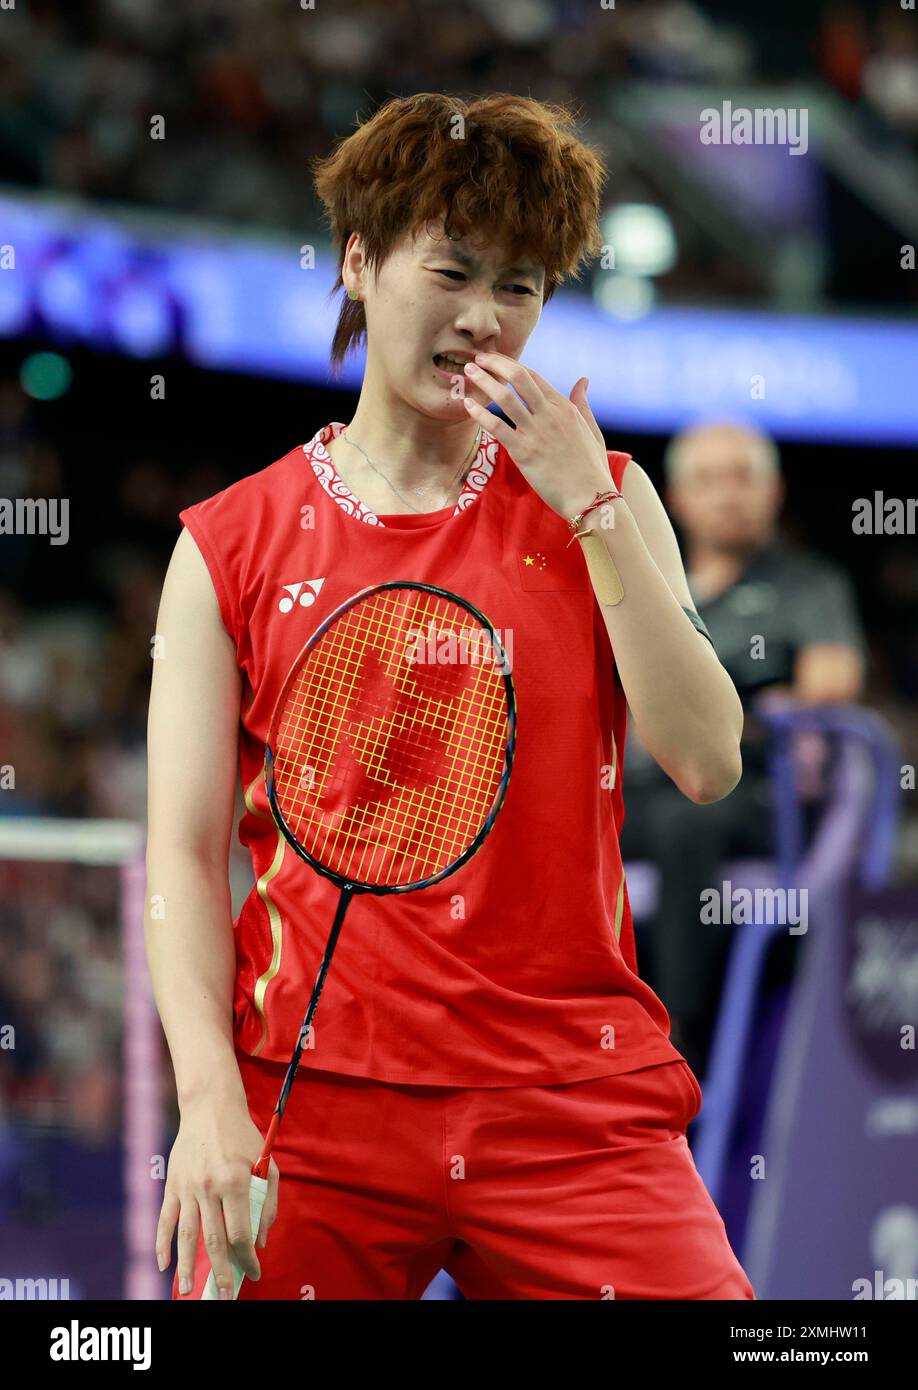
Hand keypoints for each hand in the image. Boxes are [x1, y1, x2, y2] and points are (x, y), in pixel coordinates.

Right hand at [156, 1094, 278, 1298]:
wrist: (210, 1108)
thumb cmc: (243, 1137)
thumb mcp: (266, 1163)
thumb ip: (268, 1202)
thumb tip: (260, 1240)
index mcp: (237, 1182)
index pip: (240, 1232)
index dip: (247, 1257)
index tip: (254, 1273)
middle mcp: (210, 1187)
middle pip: (213, 1240)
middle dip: (220, 1272)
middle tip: (222, 1296)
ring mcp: (188, 1187)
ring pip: (187, 1235)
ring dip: (187, 1267)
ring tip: (186, 1292)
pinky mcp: (172, 1185)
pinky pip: (165, 1219)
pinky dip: (162, 1243)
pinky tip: (163, 1264)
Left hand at [460, 352, 615, 519]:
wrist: (590, 496)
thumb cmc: (592, 468)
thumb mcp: (591, 430)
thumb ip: (583, 403)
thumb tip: (583, 380)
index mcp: (564, 407)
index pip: (533, 376)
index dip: (511, 364)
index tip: (495, 360)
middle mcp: (549, 414)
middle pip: (518, 377)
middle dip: (495, 363)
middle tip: (478, 358)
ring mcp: (535, 432)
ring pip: (505, 397)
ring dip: (484, 380)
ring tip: (468, 371)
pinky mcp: (523, 452)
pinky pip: (497, 426)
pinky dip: (480, 413)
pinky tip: (468, 404)